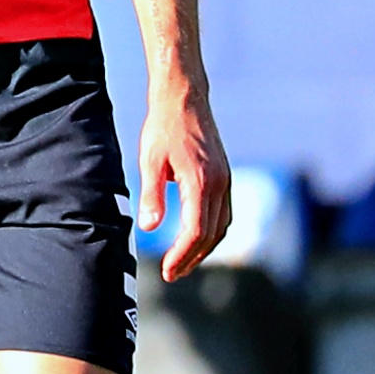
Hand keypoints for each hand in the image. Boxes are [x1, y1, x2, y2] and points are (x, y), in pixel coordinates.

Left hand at [139, 79, 232, 282]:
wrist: (184, 99)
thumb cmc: (163, 128)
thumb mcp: (150, 161)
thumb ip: (151, 195)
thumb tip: (149, 228)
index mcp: (201, 181)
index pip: (195, 231)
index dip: (181, 255)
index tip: (166, 270)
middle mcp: (219, 183)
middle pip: (211, 234)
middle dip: (192, 258)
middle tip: (172, 274)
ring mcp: (225, 180)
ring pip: (222, 226)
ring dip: (204, 249)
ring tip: (183, 263)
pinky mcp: (224, 176)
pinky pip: (224, 213)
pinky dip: (212, 232)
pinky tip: (196, 238)